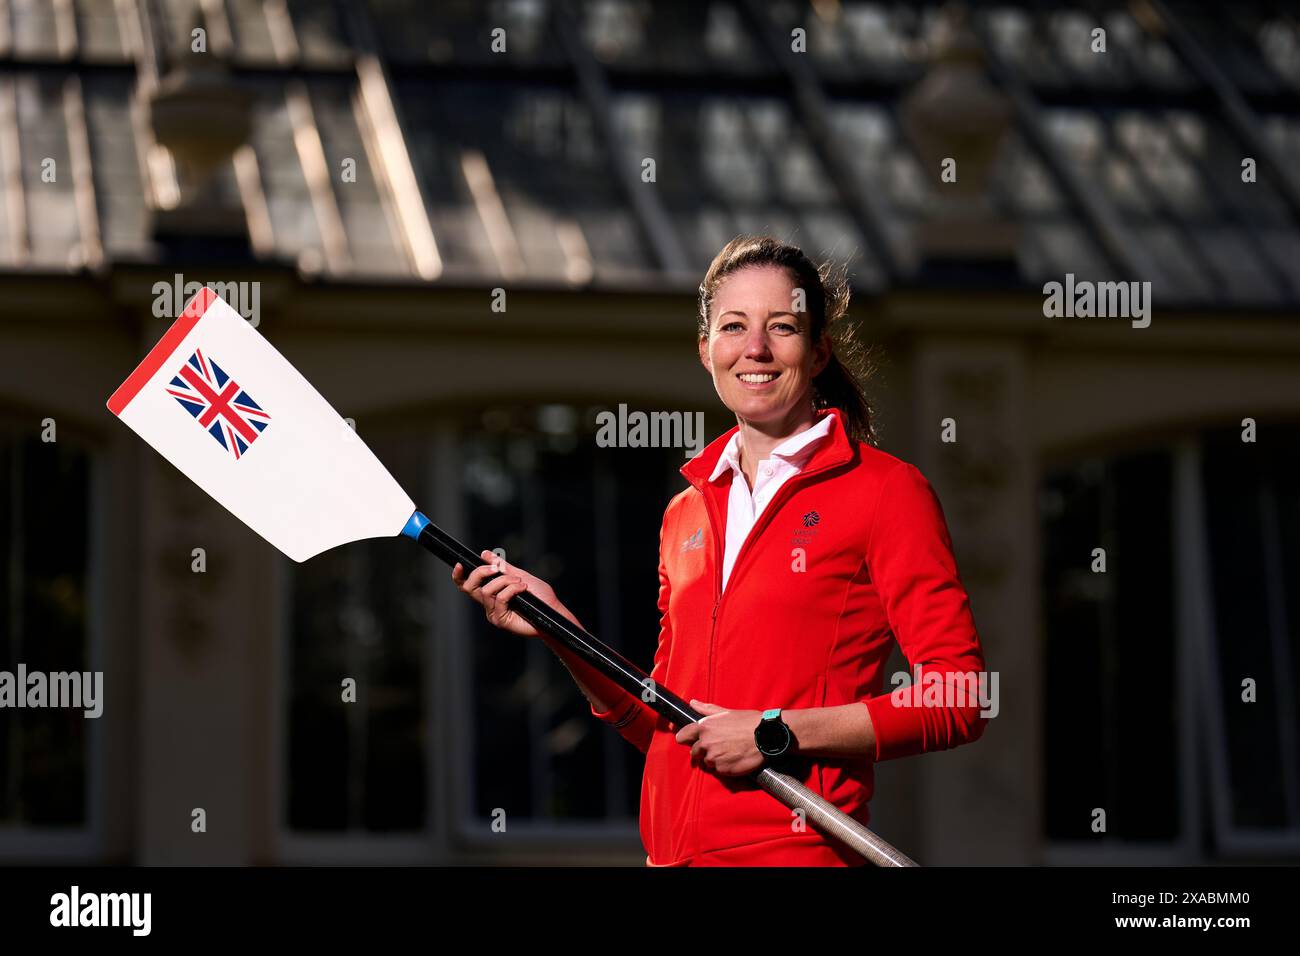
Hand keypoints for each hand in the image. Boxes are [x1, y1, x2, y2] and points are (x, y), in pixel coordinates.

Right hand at [451, 551, 572, 638]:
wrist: (553, 611)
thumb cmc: (539, 596)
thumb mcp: (519, 575)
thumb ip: (502, 567)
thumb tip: (485, 554)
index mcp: (491, 593)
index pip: (467, 585)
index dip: (459, 576)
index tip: (460, 564)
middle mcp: (489, 604)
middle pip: (469, 587)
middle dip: (480, 573)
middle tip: (496, 569)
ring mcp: (494, 613)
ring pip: (487, 591)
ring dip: (504, 581)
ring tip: (520, 582)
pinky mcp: (501, 620)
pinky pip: (499, 599)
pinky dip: (511, 589)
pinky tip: (523, 588)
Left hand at [674, 700, 765, 775]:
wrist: (767, 736)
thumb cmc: (748, 722)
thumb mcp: (727, 713)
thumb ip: (706, 710)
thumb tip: (692, 702)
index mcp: (704, 727)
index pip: (682, 737)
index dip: (686, 739)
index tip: (691, 740)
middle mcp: (705, 743)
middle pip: (694, 752)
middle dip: (703, 751)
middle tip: (719, 747)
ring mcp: (713, 758)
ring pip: (707, 762)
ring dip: (715, 759)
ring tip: (730, 752)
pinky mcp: (723, 770)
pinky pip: (719, 770)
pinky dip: (725, 767)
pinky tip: (735, 759)